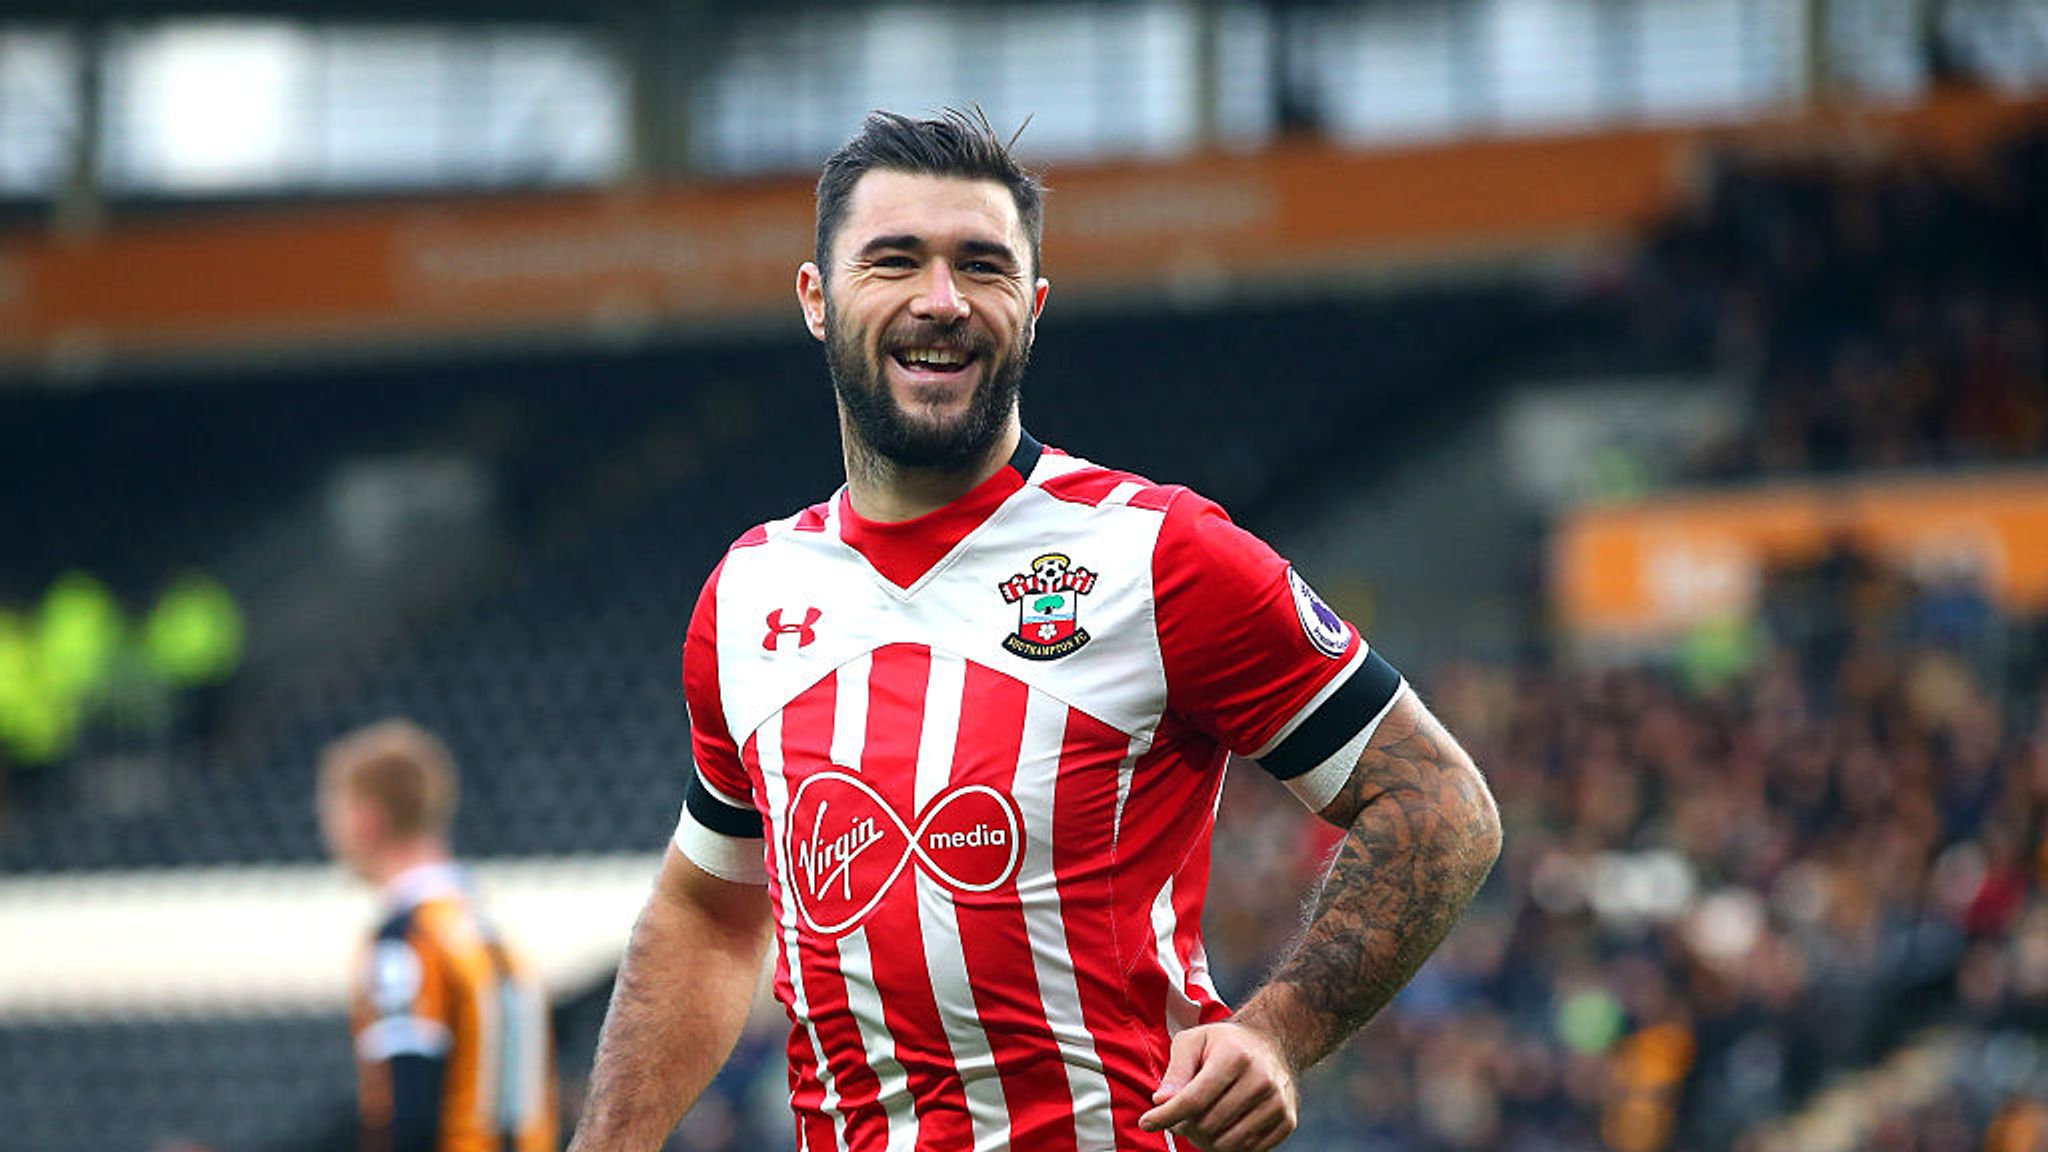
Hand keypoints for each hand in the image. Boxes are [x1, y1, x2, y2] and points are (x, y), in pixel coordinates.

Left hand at [1136, 1021, 1297, 1150]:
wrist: (1273, 1042)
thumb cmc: (1226, 1043)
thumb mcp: (1194, 1041)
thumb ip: (1176, 1069)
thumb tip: (1162, 1100)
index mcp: (1234, 1056)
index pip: (1193, 1099)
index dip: (1166, 1115)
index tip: (1146, 1122)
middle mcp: (1260, 1079)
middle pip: (1208, 1124)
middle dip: (1186, 1126)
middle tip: (1181, 1117)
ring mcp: (1277, 1102)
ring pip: (1228, 1143)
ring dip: (1207, 1140)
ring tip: (1201, 1123)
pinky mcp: (1288, 1120)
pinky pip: (1250, 1150)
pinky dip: (1231, 1146)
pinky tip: (1224, 1128)